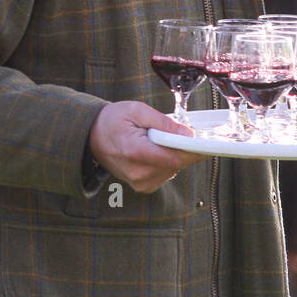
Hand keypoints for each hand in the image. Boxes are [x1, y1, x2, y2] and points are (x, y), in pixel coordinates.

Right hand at [88, 101, 207, 193]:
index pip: (173, 157)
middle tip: (181, 133)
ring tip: (160, 140)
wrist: (91, 136)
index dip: (192, 149)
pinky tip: (157, 150)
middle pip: (176, 164)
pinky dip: (167, 161)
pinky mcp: (143, 186)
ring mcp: (139, 182)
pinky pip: (166, 174)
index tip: (205, 142)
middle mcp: (138, 172)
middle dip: (184, 148)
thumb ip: (163, 122)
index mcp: (135, 152)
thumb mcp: (137, 110)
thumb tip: (187, 134)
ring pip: (174, 170)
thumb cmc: (112, 121)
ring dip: (174, 154)